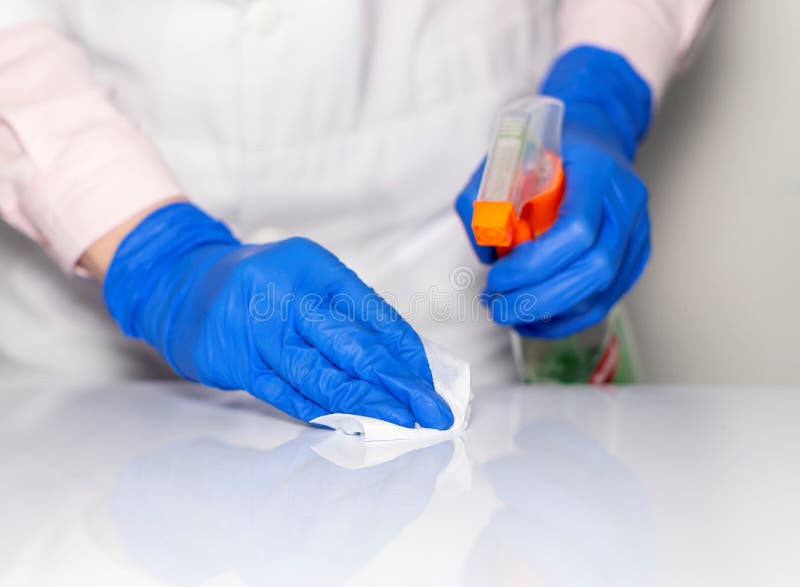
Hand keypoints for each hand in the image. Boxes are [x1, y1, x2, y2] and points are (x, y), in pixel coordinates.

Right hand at [104, 203, 452, 428]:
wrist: (181, 283)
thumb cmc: (259, 283)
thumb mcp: (304, 275)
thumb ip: (345, 311)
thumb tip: (401, 357)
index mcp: (312, 266)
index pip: (373, 312)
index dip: (406, 350)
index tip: (429, 378)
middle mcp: (286, 295)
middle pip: (354, 346)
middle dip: (400, 382)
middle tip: (433, 409)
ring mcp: (259, 331)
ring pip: (323, 376)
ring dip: (368, 404)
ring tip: (402, 421)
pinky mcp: (237, 362)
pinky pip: (287, 394)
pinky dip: (323, 411)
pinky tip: (354, 423)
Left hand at [456, 46, 652, 337]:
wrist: (597, 141)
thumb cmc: (550, 149)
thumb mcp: (507, 158)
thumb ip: (483, 199)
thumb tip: (485, 254)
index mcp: (598, 172)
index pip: (576, 229)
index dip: (534, 263)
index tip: (496, 276)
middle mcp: (626, 204)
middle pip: (595, 268)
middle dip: (540, 298)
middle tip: (497, 306)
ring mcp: (637, 233)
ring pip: (603, 291)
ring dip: (551, 312)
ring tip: (509, 313)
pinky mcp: (636, 257)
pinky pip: (606, 300)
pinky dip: (567, 318)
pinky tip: (534, 320)